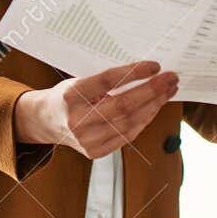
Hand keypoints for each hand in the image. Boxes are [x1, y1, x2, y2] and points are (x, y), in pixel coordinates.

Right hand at [15, 60, 179, 158]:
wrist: (46, 122)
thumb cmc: (67, 96)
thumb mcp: (78, 81)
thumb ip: (104, 81)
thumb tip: (143, 73)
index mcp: (70, 96)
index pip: (107, 81)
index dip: (133, 73)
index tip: (155, 65)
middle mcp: (77, 120)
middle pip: (123, 105)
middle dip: (152, 91)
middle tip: (170, 79)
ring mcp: (86, 140)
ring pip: (130, 122)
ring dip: (153, 106)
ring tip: (167, 92)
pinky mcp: (94, 152)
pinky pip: (127, 136)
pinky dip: (144, 120)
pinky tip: (154, 108)